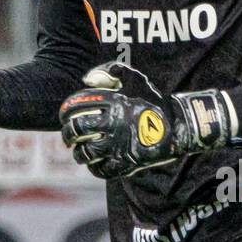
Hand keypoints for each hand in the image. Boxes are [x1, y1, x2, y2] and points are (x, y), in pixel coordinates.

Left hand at [59, 62, 241, 178]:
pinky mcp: (126, 164)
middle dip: (67, 132)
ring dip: (78, 152)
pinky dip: (94, 167)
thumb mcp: (134, 78)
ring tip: (79, 149)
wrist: (177, 127)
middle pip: (77, 130)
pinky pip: (101, 170)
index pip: (78, 106)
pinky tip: (94, 161)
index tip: (64, 114)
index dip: (65, 110)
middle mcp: (114, 124)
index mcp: (114, 103)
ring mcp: (120, 146)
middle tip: (68, 134)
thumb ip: (110, 71)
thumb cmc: (152, 101)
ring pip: (86, 153)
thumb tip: (87, 80)